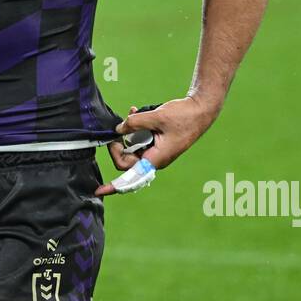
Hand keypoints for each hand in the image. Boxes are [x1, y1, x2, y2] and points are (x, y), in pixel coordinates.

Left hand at [96, 96, 219, 196]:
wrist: (200, 110)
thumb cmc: (184, 117)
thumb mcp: (157, 117)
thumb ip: (136, 123)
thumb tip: (118, 128)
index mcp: (156, 158)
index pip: (130, 176)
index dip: (114, 185)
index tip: (99, 190)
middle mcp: (154, 158)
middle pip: (126, 159)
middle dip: (118, 145)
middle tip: (116, 130)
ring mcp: (155, 150)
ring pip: (132, 147)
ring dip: (128, 132)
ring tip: (131, 114)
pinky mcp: (157, 142)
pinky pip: (139, 139)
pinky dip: (135, 127)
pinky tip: (135, 112)